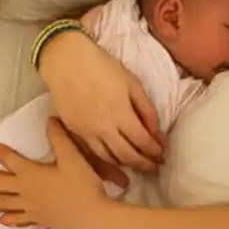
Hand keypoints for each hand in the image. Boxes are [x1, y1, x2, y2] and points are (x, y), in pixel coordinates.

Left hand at [0, 118, 109, 228]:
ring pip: (4, 205)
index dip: (0, 153)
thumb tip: (50, 120)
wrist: (91, 215)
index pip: (10, 160)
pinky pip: (19, 220)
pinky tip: (4, 222)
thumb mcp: (72, 157)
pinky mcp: (39, 220)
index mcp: (30, 173)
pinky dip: (9, 220)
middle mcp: (25, 191)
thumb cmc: (82, 184)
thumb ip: (59, 138)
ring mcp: (30, 207)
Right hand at [38, 29, 164, 171]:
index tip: (163, 154)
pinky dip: (106, 161)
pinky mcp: (73, 131)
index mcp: (120, 113)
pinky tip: (115, 161)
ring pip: (108, 159)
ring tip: (137, 166)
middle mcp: (103, 128)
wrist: (65, 60)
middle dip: (144, 164)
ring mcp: (86, 132)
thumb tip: (155, 131)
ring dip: (125, 166)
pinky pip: (92, 153)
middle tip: (154, 167)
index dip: (155, 151)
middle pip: (127, 155)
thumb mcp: (131, 82)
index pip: (142, 141)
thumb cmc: (101, 66)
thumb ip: (146, 109)